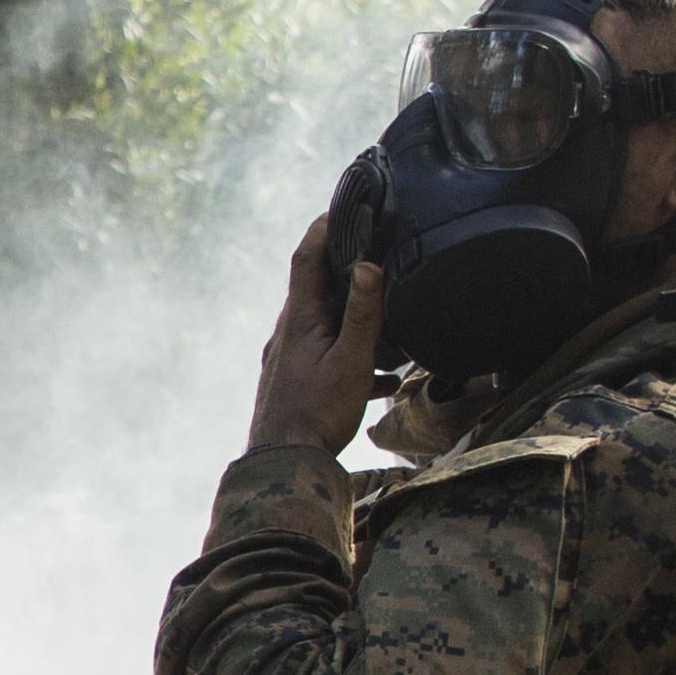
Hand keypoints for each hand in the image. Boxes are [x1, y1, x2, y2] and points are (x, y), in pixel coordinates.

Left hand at [248, 216, 387, 456]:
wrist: (284, 466)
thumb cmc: (317, 414)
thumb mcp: (350, 361)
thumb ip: (364, 314)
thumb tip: (370, 265)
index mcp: (299, 320)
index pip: (307, 258)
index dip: (323, 228)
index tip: (343, 208)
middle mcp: (288, 334)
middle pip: (317, 288)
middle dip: (347, 271)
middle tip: (376, 256)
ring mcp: (289, 359)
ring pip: (325, 325)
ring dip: (356, 319)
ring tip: (391, 323)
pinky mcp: (294, 383)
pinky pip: (327, 359)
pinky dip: (354, 358)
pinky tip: (384, 379)